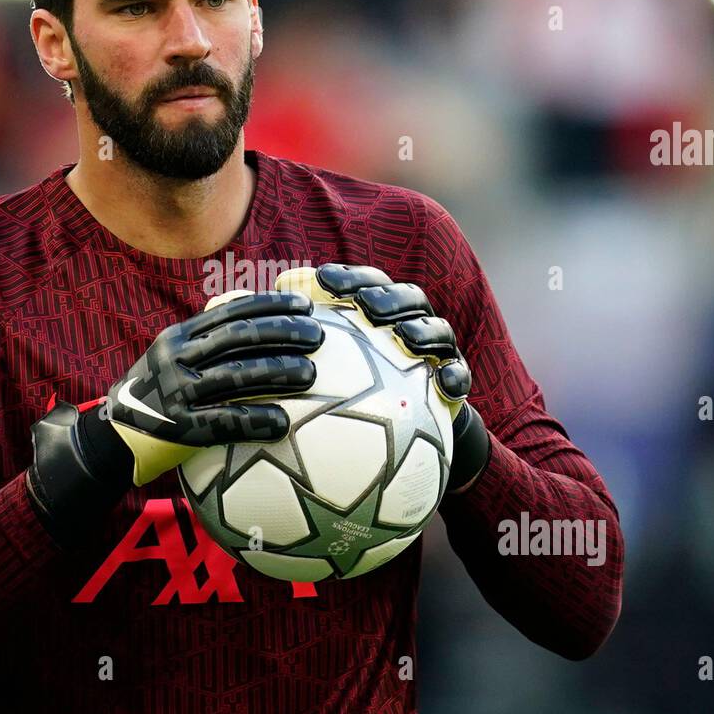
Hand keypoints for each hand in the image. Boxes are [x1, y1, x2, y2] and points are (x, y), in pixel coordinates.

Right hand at [105, 290, 323, 485]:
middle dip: (282, 332)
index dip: (270, 306)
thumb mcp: (173, 358)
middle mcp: (175, 359)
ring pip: (234, 375)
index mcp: (178, 337)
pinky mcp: (178, 429)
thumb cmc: (157, 395)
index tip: (303, 307)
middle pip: (237, 338)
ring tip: (310, 373)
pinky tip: (282, 421)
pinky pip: (223, 422)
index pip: (230, 312)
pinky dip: (256, 420)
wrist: (112, 437)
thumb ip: (207, 342)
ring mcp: (175, 393)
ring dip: (277, 371)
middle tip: (317, 335)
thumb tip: (263, 322)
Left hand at [272, 263, 490, 489]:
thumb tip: (253, 322)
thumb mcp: (330, 373)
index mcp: (379, 315)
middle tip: (367, 306)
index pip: (366, 284)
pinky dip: (455, 375)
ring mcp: (437, 351)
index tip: (322, 281)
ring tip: (406, 337)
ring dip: (424, 330)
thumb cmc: (359, 397)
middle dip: (388, 297)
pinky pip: (460, 375)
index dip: (349, 277)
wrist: (410, 436)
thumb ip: (302, 349)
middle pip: (407, 298)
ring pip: (438, 330)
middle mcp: (410, 325)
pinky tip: (443, 383)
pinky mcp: (455, 381)